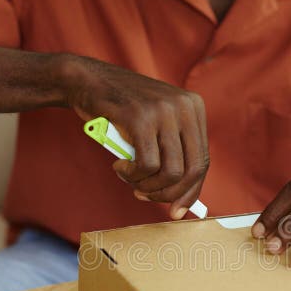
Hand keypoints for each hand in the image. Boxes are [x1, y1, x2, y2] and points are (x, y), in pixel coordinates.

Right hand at [64, 56, 209, 219]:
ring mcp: (163, 111)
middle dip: (169, 194)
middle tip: (146, 197)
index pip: (202, 160)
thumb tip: (182, 202)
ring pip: (170, 172)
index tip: (177, 209)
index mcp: (194, 107)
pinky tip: (120, 167)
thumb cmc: (122, 110)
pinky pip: (147, 166)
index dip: (190, 191)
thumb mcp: (156, 123)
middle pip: (192, 170)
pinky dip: (133, 176)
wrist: (88, 80)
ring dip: (148, 187)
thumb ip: (172, 152)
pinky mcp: (140, 118)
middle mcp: (184, 107)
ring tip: (131, 181)